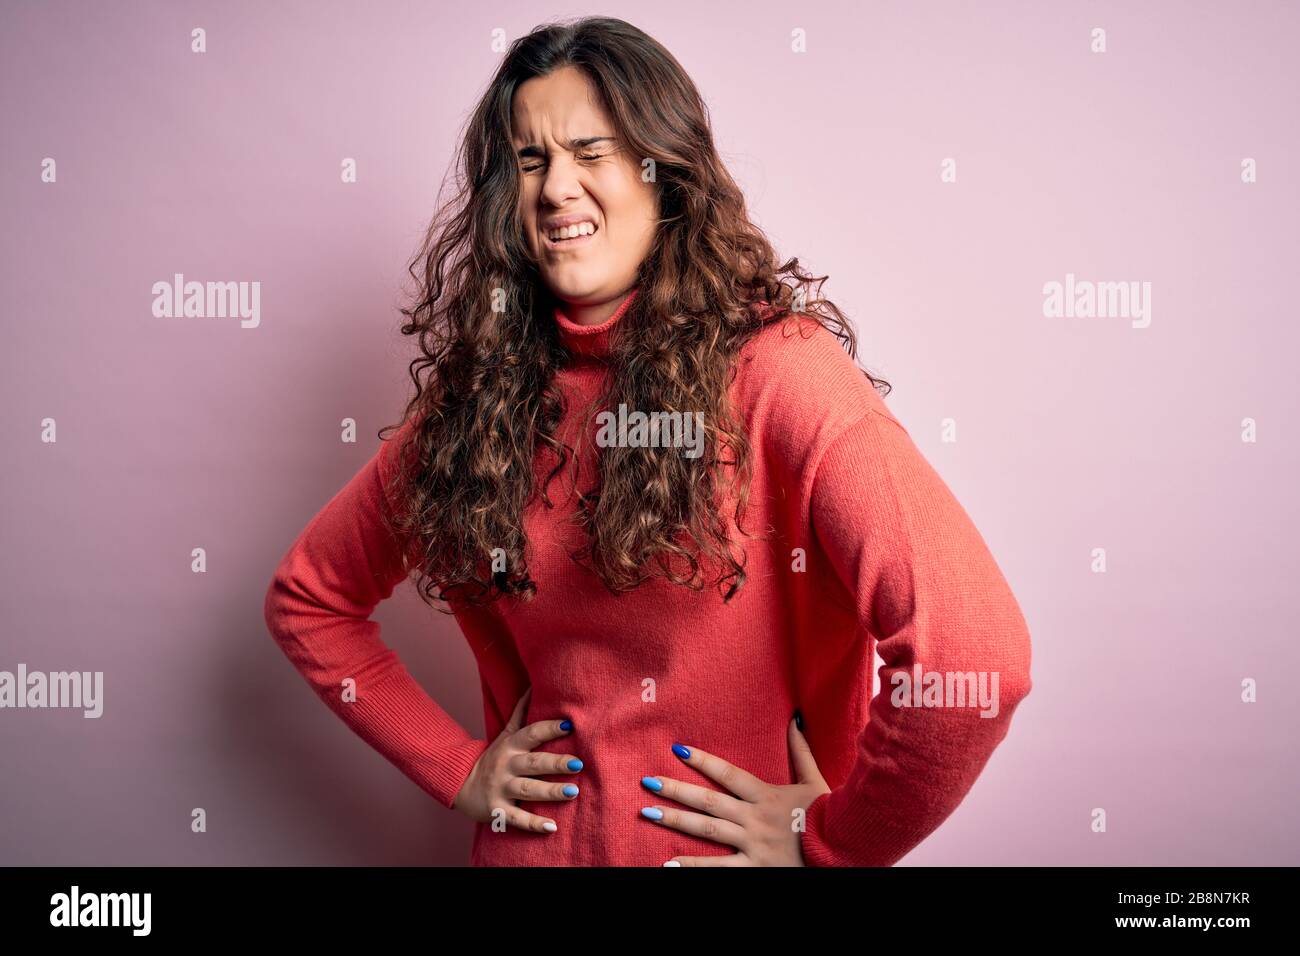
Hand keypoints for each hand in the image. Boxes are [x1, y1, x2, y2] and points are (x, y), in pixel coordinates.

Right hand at [451, 686, 581, 832]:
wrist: (461, 785)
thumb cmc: (492, 758)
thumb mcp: (504, 735)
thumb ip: (520, 714)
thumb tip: (533, 686)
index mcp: (510, 746)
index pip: (531, 734)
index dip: (549, 728)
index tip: (569, 725)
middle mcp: (506, 766)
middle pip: (533, 763)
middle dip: (555, 763)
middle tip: (578, 764)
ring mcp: (501, 789)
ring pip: (528, 790)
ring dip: (550, 791)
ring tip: (572, 792)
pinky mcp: (498, 811)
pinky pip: (517, 818)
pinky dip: (534, 824)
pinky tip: (552, 827)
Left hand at [640, 716, 831, 865]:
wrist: (844, 847)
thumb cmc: (830, 814)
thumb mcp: (815, 780)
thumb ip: (801, 752)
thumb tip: (795, 720)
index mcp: (766, 795)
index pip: (728, 774)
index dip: (702, 761)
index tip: (677, 749)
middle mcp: (755, 818)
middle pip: (709, 802)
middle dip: (676, 791)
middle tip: (647, 782)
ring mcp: (753, 845)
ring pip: (708, 831)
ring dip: (676, 822)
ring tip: (648, 814)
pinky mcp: (755, 868)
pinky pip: (719, 869)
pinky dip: (692, 867)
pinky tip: (668, 864)